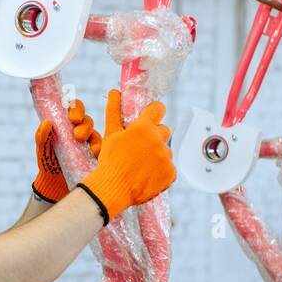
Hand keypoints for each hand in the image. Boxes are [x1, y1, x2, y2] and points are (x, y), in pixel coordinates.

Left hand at [31, 98, 102, 202]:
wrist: (54, 183)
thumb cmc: (47, 161)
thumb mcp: (43, 149)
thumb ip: (42, 137)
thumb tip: (47, 122)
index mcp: (67, 123)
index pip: (75, 109)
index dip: (77, 109)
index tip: (73, 118)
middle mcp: (80, 130)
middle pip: (88, 121)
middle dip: (85, 126)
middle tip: (77, 136)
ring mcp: (89, 143)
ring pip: (96, 135)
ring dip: (93, 139)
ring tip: (90, 148)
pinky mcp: (94, 155)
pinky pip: (102, 150)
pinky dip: (100, 151)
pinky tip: (96, 154)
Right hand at [77, 90, 174, 223]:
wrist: (112, 188)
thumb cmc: (110, 161)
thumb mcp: (111, 134)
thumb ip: (114, 111)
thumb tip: (114, 92)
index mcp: (144, 127)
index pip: (158, 109)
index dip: (154, 112)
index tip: (150, 117)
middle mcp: (158, 140)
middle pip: (164, 131)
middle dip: (154, 137)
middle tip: (140, 148)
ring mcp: (166, 157)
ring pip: (165, 151)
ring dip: (157, 155)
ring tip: (141, 166)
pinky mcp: (170, 173)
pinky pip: (169, 168)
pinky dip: (160, 172)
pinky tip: (147, 175)